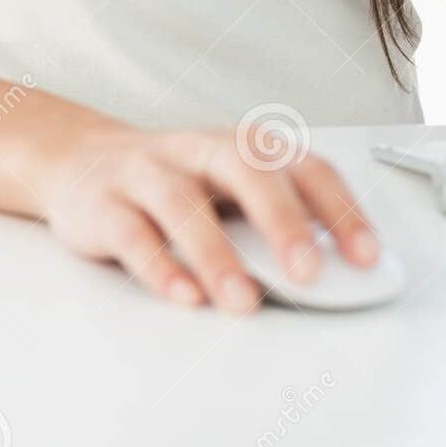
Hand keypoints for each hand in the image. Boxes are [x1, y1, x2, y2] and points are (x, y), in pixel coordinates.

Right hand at [40, 122, 380, 312]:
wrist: (78, 160)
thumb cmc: (174, 181)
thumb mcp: (227, 188)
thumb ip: (272, 222)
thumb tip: (329, 273)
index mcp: (240, 146)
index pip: (301, 166)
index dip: (338, 208)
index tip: (367, 256)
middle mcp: (197, 150)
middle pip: (243, 170)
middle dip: (281, 221)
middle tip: (309, 272)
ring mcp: (146, 173)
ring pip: (182, 203)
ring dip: (216, 254)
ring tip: (243, 301)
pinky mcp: (103, 205)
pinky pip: (132, 233)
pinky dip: (160, 266)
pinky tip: (184, 295)